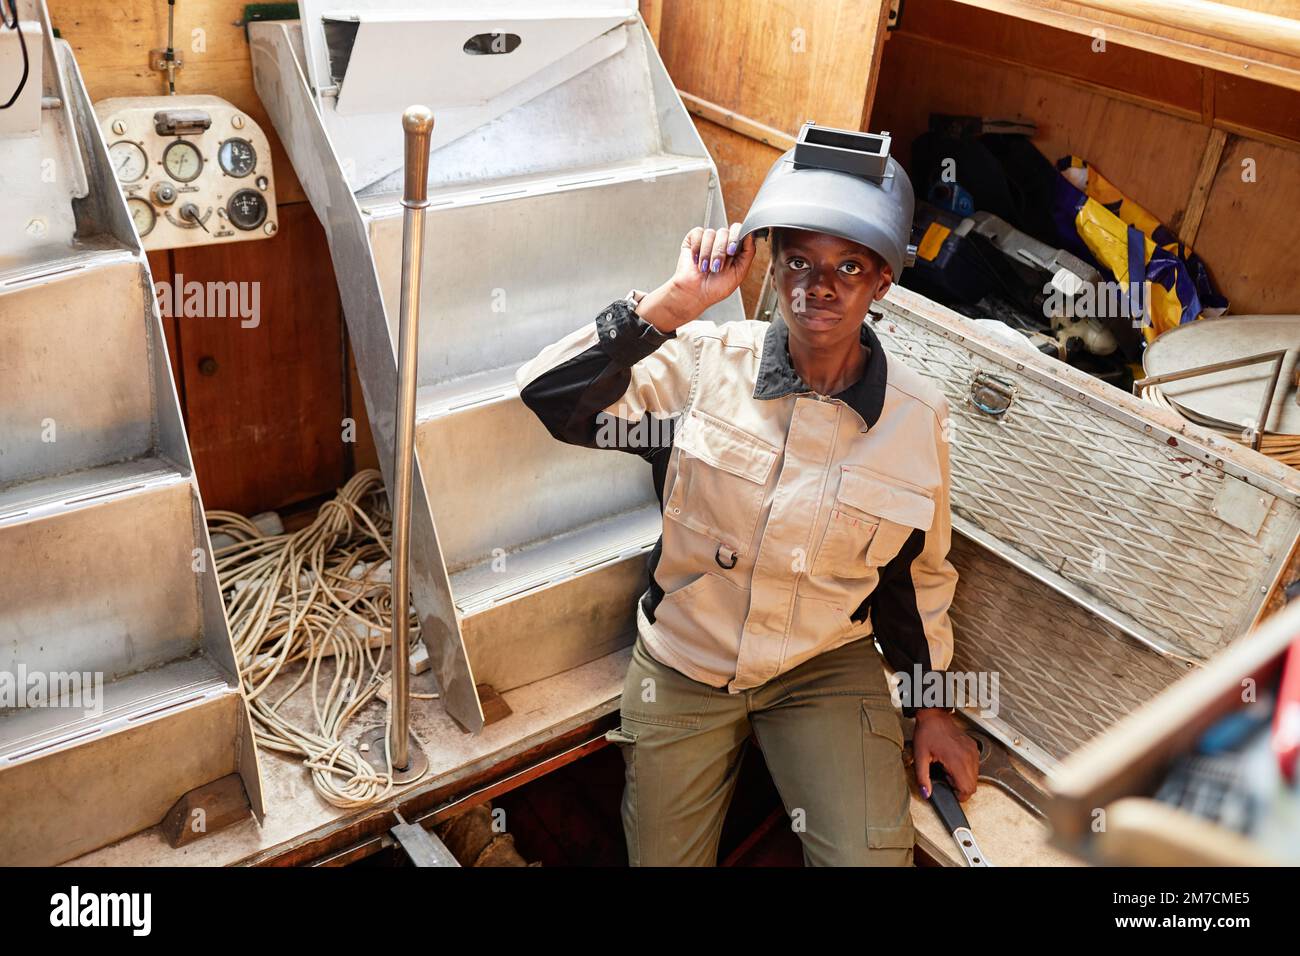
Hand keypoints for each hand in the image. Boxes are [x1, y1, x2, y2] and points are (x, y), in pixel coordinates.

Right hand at [638, 223, 755, 333]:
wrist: (695, 295)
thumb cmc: (716, 288)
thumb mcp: (739, 273)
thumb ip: (749, 253)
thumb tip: (750, 235)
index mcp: (734, 248)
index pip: (739, 230)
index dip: (735, 237)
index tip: (731, 251)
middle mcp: (721, 242)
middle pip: (724, 232)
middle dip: (720, 251)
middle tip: (717, 266)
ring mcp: (708, 240)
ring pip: (710, 234)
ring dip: (707, 254)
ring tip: (705, 268)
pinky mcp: (693, 239)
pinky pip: (698, 233)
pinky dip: (697, 249)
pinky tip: (696, 260)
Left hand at [912, 709, 979, 801]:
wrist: (933, 716)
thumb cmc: (926, 733)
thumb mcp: (920, 757)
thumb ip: (923, 778)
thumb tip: (926, 794)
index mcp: (956, 760)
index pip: (967, 789)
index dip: (958, 794)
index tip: (948, 786)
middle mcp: (968, 756)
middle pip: (973, 786)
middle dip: (960, 786)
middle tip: (946, 775)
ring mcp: (972, 752)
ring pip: (975, 777)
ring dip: (963, 778)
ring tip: (948, 767)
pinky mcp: (973, 748)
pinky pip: (975, 767)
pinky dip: (966, 769)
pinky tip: (953, 761)